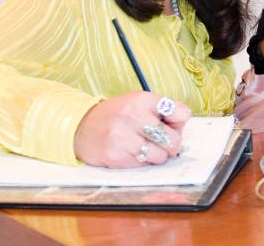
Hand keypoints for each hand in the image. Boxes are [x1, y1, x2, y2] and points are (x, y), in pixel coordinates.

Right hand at [73, 92, 191, 167]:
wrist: (81, 127)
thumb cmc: (116, 116)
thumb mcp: (138, 104)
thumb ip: (161, 112)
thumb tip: (181, 131)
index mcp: (143, 99)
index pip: (181, 112)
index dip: (179, 122)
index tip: (171, 124)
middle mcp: (133, 115)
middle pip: (173, 139)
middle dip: (171, 145)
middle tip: (161, 143)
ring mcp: (124, 136)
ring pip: (161, 156)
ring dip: (157, 156)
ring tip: (145, 148)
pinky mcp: (117, 156)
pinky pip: (144, 165)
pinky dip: (142, 162)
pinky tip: (131, 152)